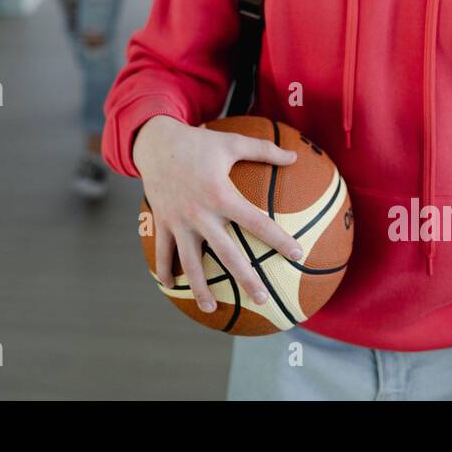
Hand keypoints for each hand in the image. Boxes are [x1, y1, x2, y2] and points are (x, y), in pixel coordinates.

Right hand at [132, 115, 303, 311]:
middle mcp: (200, 213)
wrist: (154, 142)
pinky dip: (165, 270)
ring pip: (190, 262)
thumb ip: (264, 150)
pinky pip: (163, 252)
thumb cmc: (198, 143)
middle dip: (246, 279)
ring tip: (211, 309)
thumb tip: (295, 156)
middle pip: (227, 254)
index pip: (256, 222)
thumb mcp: (232, 143)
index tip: (297, 255)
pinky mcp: (162, 223)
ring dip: (200, 288)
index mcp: (221, 194)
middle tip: (263, 299)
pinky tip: (172, 286)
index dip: (278, 239)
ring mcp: (179, 221)